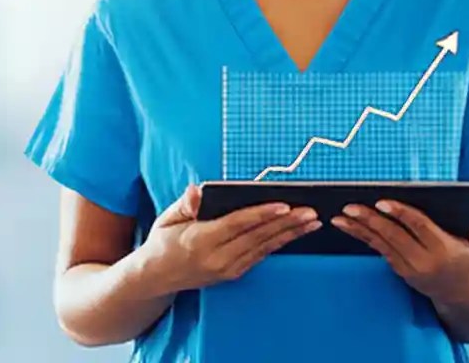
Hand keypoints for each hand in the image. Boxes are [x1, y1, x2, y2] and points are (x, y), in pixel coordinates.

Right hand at [139, 184, 320, 294]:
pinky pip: (260, 256)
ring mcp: (226, 269)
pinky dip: (279, 243)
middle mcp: (216, 258)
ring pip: (264, 248)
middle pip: (258, 237)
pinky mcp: (232, 274)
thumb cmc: (162, 242)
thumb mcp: (166, 218)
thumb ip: (185, 204)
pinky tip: (294, 233)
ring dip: (290, 234)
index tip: (284, 205)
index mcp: (200, 240)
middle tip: (311, 212)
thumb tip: (197, 191)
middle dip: (287, 223)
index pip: (238, 224)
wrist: (156, 277)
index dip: (262, 214)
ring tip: (312, 222)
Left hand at [331, 200, 468, 302]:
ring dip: (358, 230)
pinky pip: (378, 251)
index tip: (381, 201)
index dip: (400, 213)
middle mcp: (423, 261)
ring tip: (339, 216)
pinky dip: (362, 237)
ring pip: (380, 244)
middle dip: (370, 220)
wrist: (463, 294)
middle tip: (349, 206)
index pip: (418, 227)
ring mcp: (409, 268)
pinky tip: (347, 226)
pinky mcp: (400, 270)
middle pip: (393, 236)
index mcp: (443, 249)